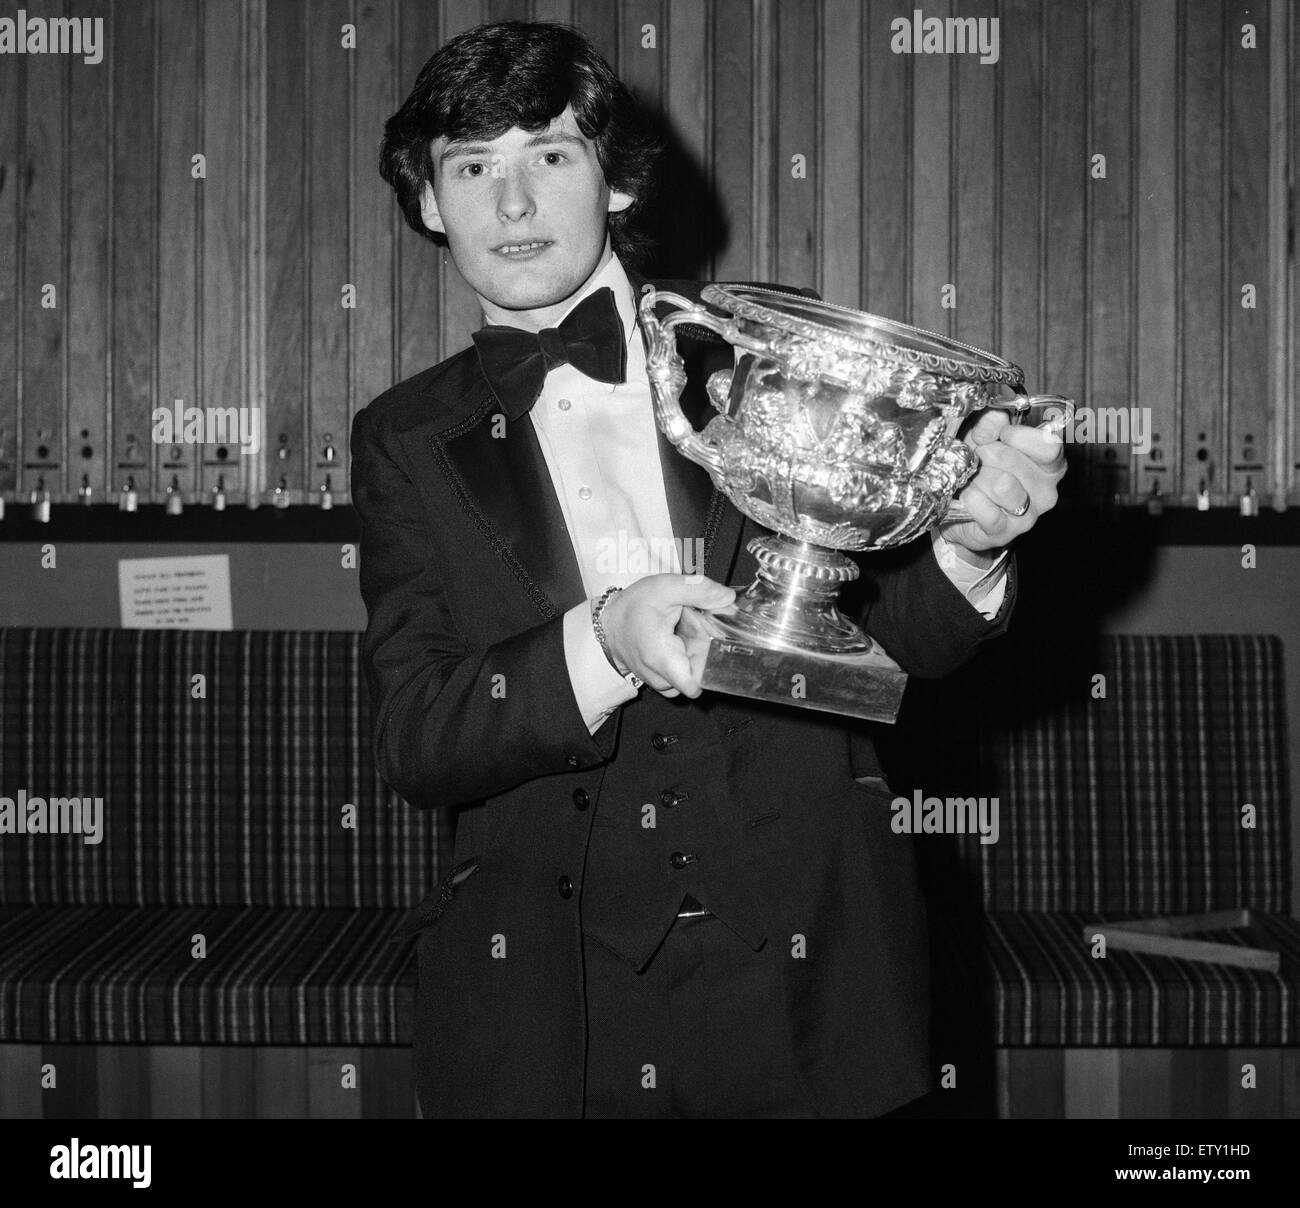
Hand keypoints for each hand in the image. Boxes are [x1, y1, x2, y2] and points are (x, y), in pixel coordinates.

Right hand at [600, 574, 735, 697]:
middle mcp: (662, 678)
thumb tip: (728, 598)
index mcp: (662, 658)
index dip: (711, 661)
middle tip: (688, 622)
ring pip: (694, 672)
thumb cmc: (632, 608)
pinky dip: (687, 656)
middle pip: (701, 671)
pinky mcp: (665, 682)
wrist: (609, 625)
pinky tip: (678, 637)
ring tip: (681, 628)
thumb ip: (699, 590)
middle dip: (704, 646)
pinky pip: (685, 674)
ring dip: (696, 651)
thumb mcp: (664, 587)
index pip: (695, 684)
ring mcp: (663, 683)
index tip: (706, 636)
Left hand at [941, 410, 1067, 555]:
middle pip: (1014, 461)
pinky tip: (967, 498)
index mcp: (1050, 464)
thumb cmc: (978, 471)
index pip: (1049, 445)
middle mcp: (1047, 491)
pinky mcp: (1006, 532)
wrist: (960, 512)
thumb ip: (990, 424)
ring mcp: (1029, 515)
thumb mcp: (982, 440)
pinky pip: (987, 511)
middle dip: (986, 455)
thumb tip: (995, 414)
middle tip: (976, 461)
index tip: (1000, 435)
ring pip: (1002, 485)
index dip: (1019, 436)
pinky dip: (971, 501)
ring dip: (976, 479)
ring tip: (970, 481)